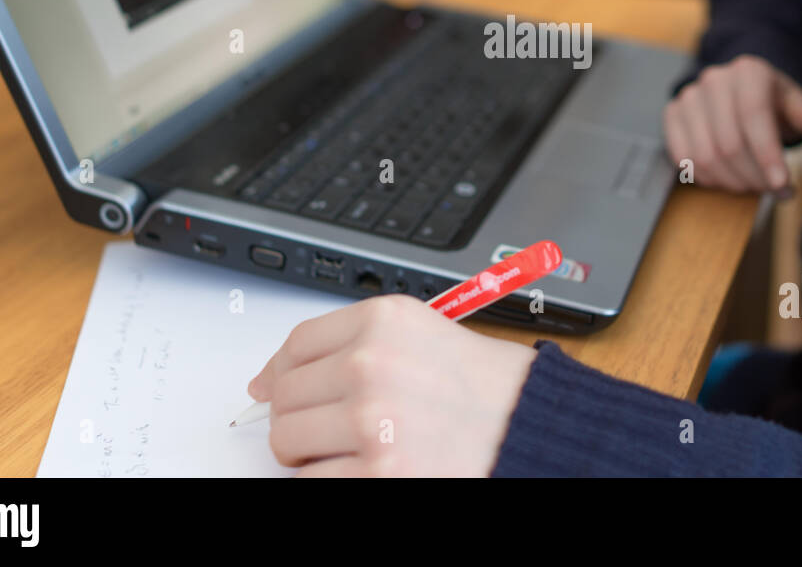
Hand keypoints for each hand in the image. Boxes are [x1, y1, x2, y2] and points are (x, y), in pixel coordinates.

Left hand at [248, 294, 537, 476]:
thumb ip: (349, 345)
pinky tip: (361, 469)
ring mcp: (372, 421)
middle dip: (298, 416)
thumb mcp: (419, 334)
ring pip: (288, 441)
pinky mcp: (378, 473)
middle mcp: (372, 363)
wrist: (532, 427)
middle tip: (327, 428)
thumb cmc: (484, 386)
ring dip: (308, 453)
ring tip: (347, 450)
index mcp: (382, 321)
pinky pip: (312, 481)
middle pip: (285, 394)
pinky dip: (328, 480)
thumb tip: (269, 380)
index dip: (280, 372)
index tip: (273, 390)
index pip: (297, 344)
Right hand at [663, 55, 801, 193]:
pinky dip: (709, 179)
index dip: (767, 155)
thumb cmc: (772, 103)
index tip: (782, 185)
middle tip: (775, 192)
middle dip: (755, 177)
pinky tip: (729, 178)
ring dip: (733, 182)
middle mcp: (714, 80)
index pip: (754, 116)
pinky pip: (684, 159)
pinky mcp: (672, 115)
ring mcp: (689, 98)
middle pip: (729, 143)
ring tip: (754, 185)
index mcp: (748, 72)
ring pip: (706, 157)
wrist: (739, 91)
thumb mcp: (794, 103)